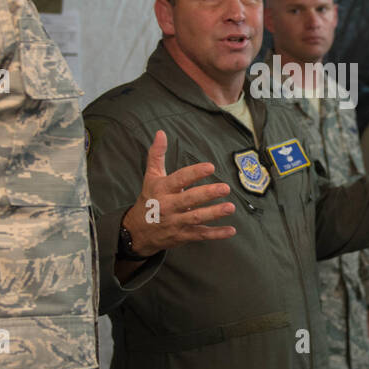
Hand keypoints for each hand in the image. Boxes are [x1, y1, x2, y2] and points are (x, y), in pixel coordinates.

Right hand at [123, 130, 236, 256]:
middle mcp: (168, 206)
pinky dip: (216, 234)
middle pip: (189, 199)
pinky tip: (230, 230)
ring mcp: (175, 222)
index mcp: (162, 189)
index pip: (179, 179)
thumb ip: (157, 155)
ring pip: (196, 218)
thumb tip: (161, 133)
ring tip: (230, 207)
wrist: (137, 231)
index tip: (210, 167)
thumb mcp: (151, 177)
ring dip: (214, 213)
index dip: (194, 173)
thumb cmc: (149, 199)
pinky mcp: (182, 236)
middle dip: (208, 194)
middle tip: (225, 188)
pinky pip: (200, 235)